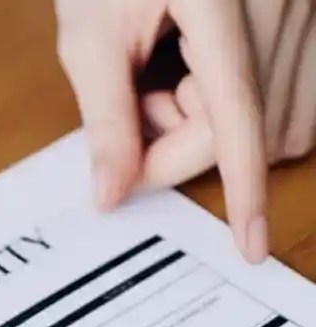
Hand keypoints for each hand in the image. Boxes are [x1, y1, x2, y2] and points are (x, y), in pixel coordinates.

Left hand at [56, 0, 315, 262]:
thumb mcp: (89, 36)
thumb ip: (105, 119)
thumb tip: (113, 195)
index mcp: (224, 3)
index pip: (238, 116)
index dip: (243, 189)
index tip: (250, 245)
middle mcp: (282, 1)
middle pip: (248, 126)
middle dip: (181, 140)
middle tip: (134, 107)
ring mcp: (305, 7)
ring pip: (273, 117)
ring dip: (211, 124)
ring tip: (166, 76)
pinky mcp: (310, 15)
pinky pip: (291, 94)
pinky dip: (242, 107)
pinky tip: (201, 72)